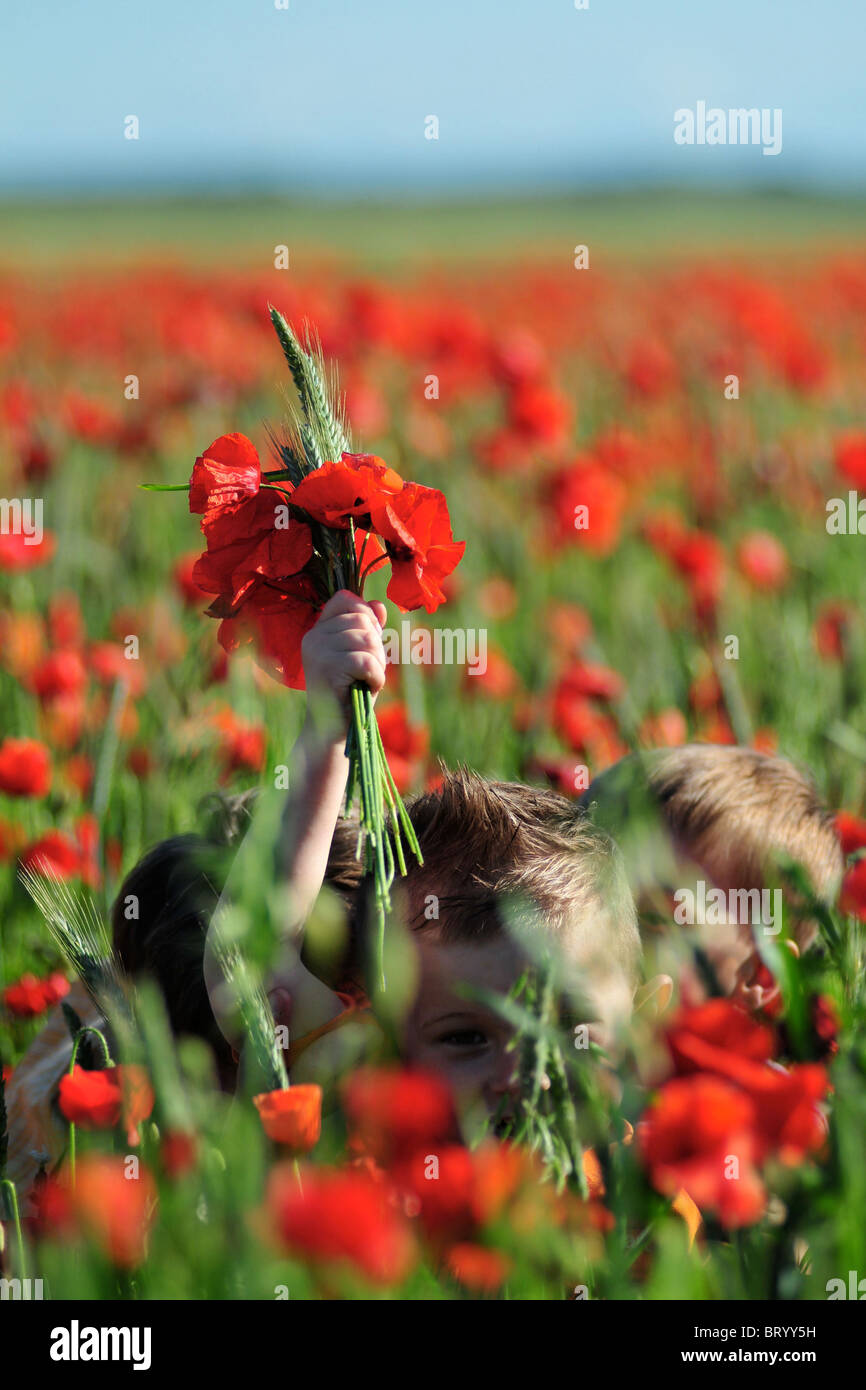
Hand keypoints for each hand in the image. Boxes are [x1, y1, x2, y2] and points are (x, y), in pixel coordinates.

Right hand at [301, 589, 387, 725]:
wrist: (334, 729)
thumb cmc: (350, 691)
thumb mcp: (361, 654)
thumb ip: (368, 628)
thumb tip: (378, 604)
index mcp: (318, 630)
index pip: (346, 599)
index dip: (366, 614)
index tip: (368, 642)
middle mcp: (313, 637)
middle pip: (362, 619)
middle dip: (377, 645)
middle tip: (370, 669)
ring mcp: (317, 651)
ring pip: (367, 639)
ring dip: (378, 662)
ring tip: (368, 679)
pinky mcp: (327, 669)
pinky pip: (366, 661)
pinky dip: (376, 676)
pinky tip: (368, 688)